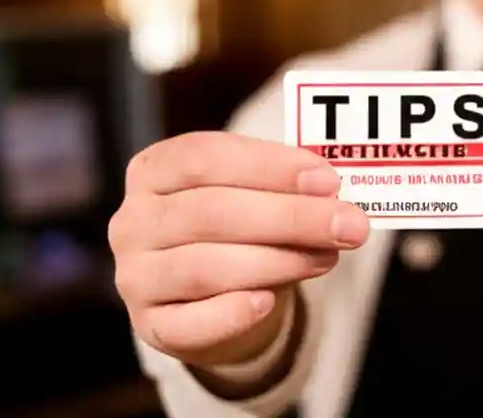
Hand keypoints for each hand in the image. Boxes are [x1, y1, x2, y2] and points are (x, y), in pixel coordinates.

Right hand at [108, 131, 368, 367]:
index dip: (270, 166)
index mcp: (153, 169)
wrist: (212, 293)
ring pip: (205, 267)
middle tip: (349, 224)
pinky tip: (268, 302)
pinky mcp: (151, 325)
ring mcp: (136, 275)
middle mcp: (133, 220)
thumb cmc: (239, 226)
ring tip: (329, 256)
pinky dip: (232, 312)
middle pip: (212, 211)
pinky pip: (190, 323)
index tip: (329, 180)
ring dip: (278, 261)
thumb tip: (333, 193)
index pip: (205, 157)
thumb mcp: (253, 193)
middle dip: (290, 217)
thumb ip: (284, 186)